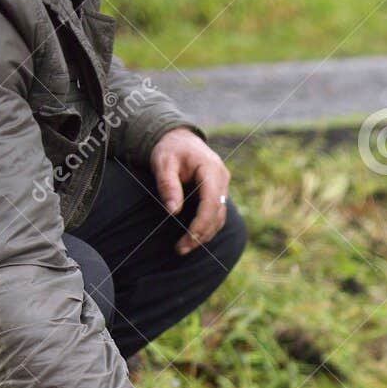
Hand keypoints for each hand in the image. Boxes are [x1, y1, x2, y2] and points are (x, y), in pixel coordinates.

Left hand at [149, 127, 230, 255]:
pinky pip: (216, 215)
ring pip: (219, 218)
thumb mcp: (163, 163)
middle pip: (217, 214)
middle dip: (201, 235)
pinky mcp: (218, 194)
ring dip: (204, 235)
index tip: (188, 239)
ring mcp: (223, 187)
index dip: (201, 224)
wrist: (179, 138)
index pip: (211, 202)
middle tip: (181, 249)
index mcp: (211, 169)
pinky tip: (192, 237)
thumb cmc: (169, 149)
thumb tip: (173, 212)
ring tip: (184, 247)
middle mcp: (222, 179)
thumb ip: (168, 185)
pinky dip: (206, 228)